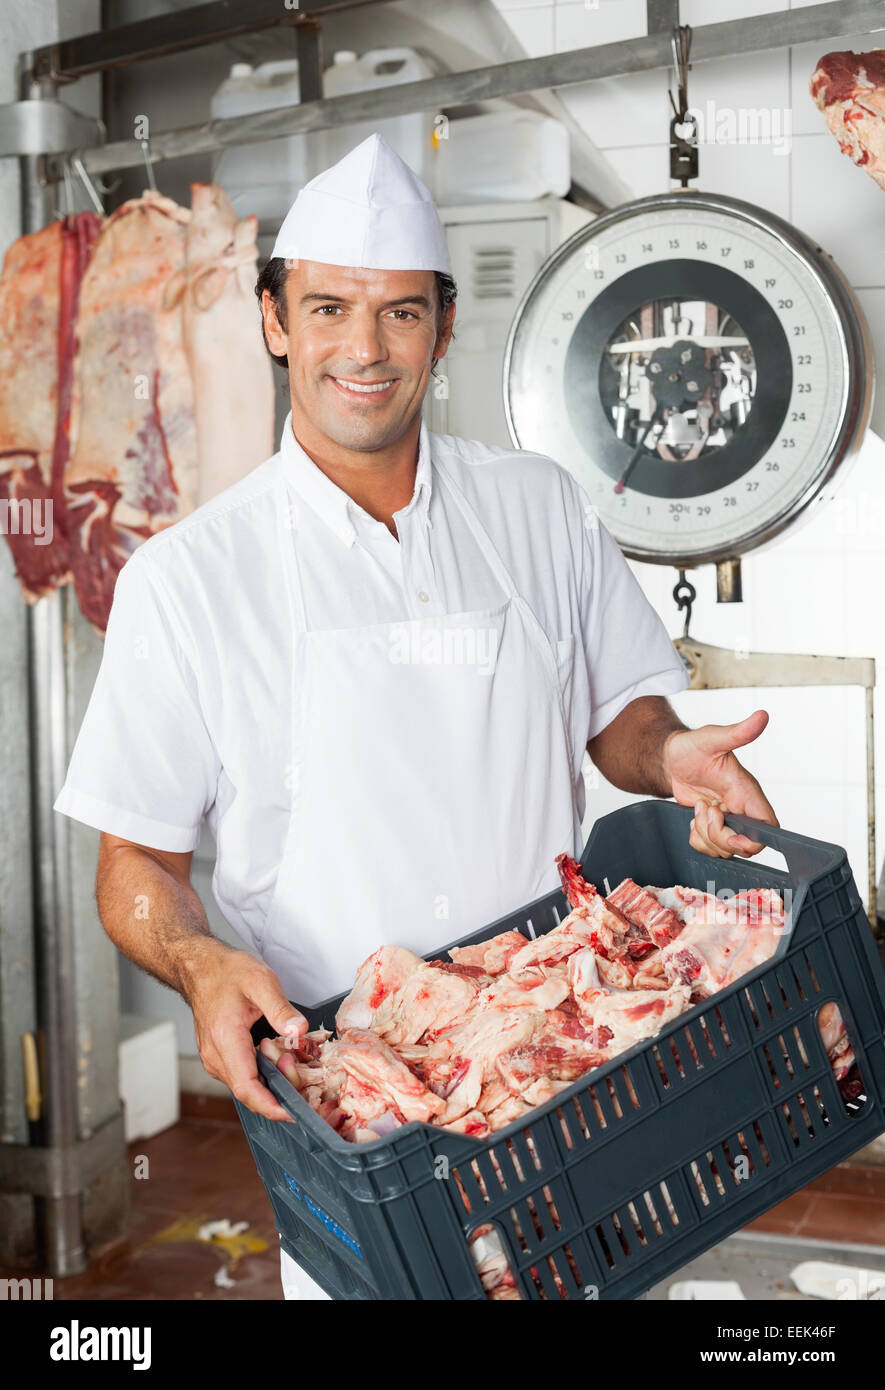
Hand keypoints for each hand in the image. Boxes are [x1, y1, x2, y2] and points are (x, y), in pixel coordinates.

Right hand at [184, 940, 307, 1121]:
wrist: (200, 968)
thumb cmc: (227, 973)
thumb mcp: (260, 981)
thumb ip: (280, 1008)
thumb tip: (298, 1030)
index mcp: (225, 1041)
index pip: (247, 1088)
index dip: (271, 1106)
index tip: (294, 1113)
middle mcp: (215, 1057)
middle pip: (250, 1091)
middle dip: (279, 1087)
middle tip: (294, 1059)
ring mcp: (214, 1060)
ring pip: (247, 1085)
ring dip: (271, 1079)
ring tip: (286, 1054)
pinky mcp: (219, 1058)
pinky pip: (243, 1076)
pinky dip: (262, 1073)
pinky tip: (274, 1055)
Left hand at [662, 709, 777, 857]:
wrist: (669, 758)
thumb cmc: (692, 747)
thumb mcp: (711, 738)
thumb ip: (737, 732)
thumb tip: (762, 716)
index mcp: (746, 792)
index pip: (768, 826)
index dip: (754, 840)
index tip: (731, 833)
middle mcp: (740, 808)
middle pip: (743, 845)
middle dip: (719, 836)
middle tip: (704, 810)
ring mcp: (727, 818)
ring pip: (725, 849)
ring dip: (705, 835)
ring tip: (697, 808)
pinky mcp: (712, 826)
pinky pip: (709, 848)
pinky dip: (697, 839)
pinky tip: (693, 818)